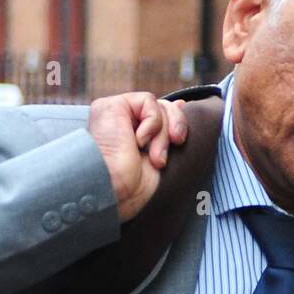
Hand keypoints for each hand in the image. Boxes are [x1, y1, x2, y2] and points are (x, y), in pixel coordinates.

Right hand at [88, 93, 188, 222]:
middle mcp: (123, 123)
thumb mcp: (160, 159)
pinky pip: (148, 102)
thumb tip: (181, 104)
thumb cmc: (133, 188)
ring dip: (162, 136)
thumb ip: (168, 132)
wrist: (114, 191)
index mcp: (132, 136)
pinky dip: (152, 124)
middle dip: (176, 126)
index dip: (176, 121)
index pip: (160, 116)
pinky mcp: (112, 106)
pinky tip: (138, 142)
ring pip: (159, 107)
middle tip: (177, 144)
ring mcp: (116, 114)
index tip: (180, 136)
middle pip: (163, 108)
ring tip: (155, 159)